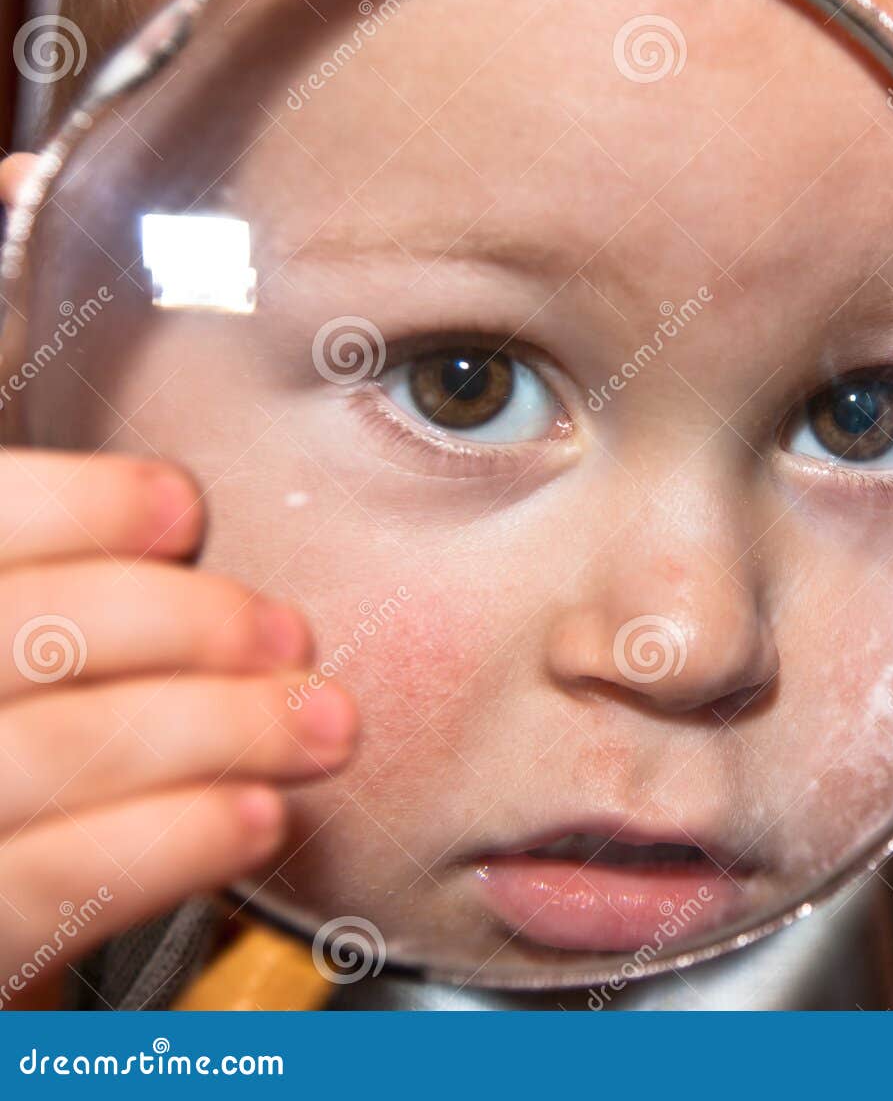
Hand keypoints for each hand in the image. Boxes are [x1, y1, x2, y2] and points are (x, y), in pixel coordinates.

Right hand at [0, 449, 357, 1007]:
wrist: (3, 927)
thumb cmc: (33, 790)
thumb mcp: (45, 678)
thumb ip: (84, 613)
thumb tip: (198, 540)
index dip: (72, 508)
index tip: (182, 510)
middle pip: (21, 633)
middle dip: (183, 622)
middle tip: (288, 637)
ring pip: (54, 749)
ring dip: (220, 726)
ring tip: (320, 726)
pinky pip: (52, 884)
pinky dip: (177, 839)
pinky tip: (260, 815)